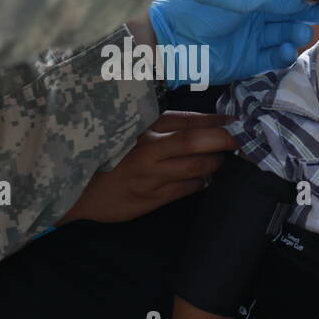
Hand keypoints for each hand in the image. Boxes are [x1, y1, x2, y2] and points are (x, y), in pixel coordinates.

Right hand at [60, 112, 235, 223]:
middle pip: (196, 142)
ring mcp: (150, 176)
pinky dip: (201, 182)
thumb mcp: (129, 132)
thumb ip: (161, 126)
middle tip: (242, 142)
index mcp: (142, 127)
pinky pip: (186, 189)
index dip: (215, 121)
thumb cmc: (106, 156)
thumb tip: (204, 123)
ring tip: (222, 161)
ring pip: (196, 168)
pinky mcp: (150, 198)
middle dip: (224, 141)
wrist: (76, 189)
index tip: (236, 121)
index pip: (187, 120)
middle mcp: (148, 149)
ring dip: (215, 164)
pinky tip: (205, 179)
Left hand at [148, 0, 318, 86]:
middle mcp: (253, 16)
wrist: (170, 41)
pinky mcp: (247, 62)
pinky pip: (272, 59)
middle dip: (304, 16)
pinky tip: (286, 50)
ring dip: (295, 35)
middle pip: (288, 16)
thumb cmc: (197, 8)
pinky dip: (282, 55)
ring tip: (298, 33)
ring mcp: (251, 39)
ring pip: (283, 37)